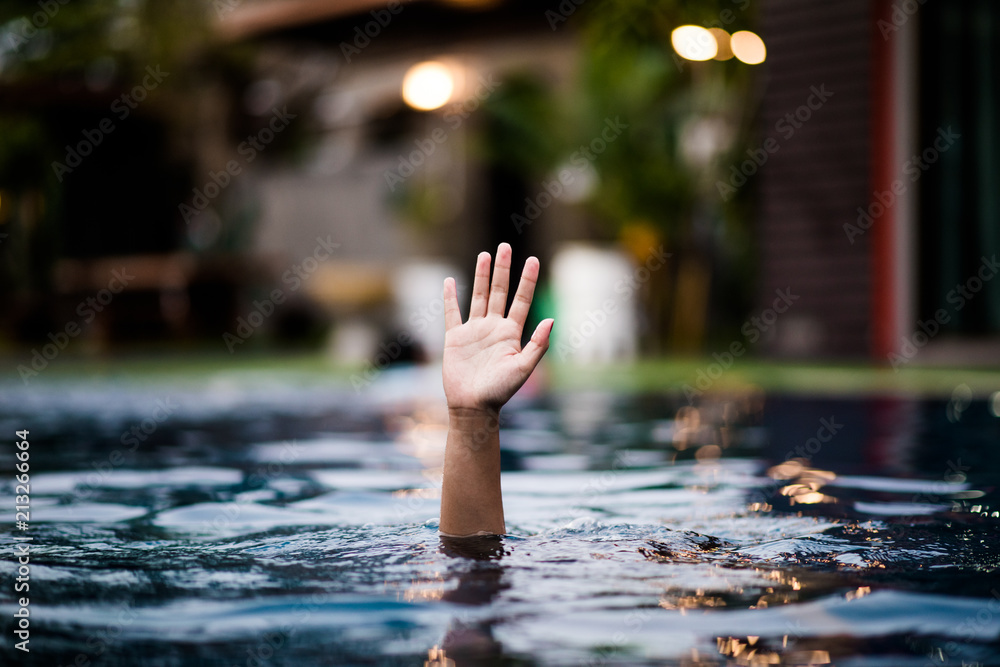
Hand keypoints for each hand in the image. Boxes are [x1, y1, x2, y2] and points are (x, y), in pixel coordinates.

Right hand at [443, 243, 552, 411]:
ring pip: (478, 297)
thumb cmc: (500, 391)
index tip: (533, 260)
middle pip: (499, 291)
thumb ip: (537, 344)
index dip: (527, 280)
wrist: (473, 406)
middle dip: (503, 270)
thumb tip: (551, 319)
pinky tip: (449, 281)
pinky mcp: (455, 338)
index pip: (521, 300)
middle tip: (505, 246)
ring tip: (485, 255)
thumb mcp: (523, 368)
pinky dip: (450, 298)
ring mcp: (474, 331)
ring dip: (480, 276)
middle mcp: (494, 328)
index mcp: (511, 333)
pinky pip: (452, 314)